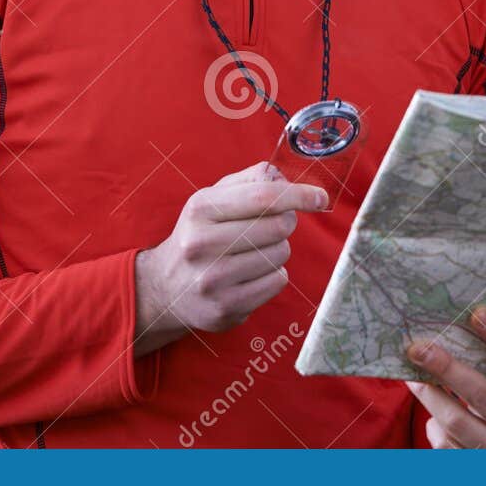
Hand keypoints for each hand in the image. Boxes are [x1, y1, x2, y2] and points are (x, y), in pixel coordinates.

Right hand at [134, 162, 327, 348]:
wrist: (165, 287)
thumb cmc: (200, 234)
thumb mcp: (212, 199)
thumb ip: (249, 181)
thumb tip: (284, 176)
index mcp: (200, 209)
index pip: (263, 197)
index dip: (299, 195)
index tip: (320, 197)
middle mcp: (201, 244)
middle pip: (277, 226)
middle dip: (284, 223)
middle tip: (271, 226)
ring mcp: (212, 280)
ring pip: (280, 255)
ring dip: (277, 250)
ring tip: (254, 252)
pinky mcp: (224, 308)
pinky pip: (277, 282)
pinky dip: (273, 275)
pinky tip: (252, 274)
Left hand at [404, 306, 485, 447]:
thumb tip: (458, 329)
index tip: (477, 314)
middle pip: (482, 395)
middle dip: (446, 369)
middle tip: (418, 349)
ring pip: (458, 423)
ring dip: (430, 397)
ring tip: (414, 378)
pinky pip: (450, 448)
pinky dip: (436, 427)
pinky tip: (435, 415)